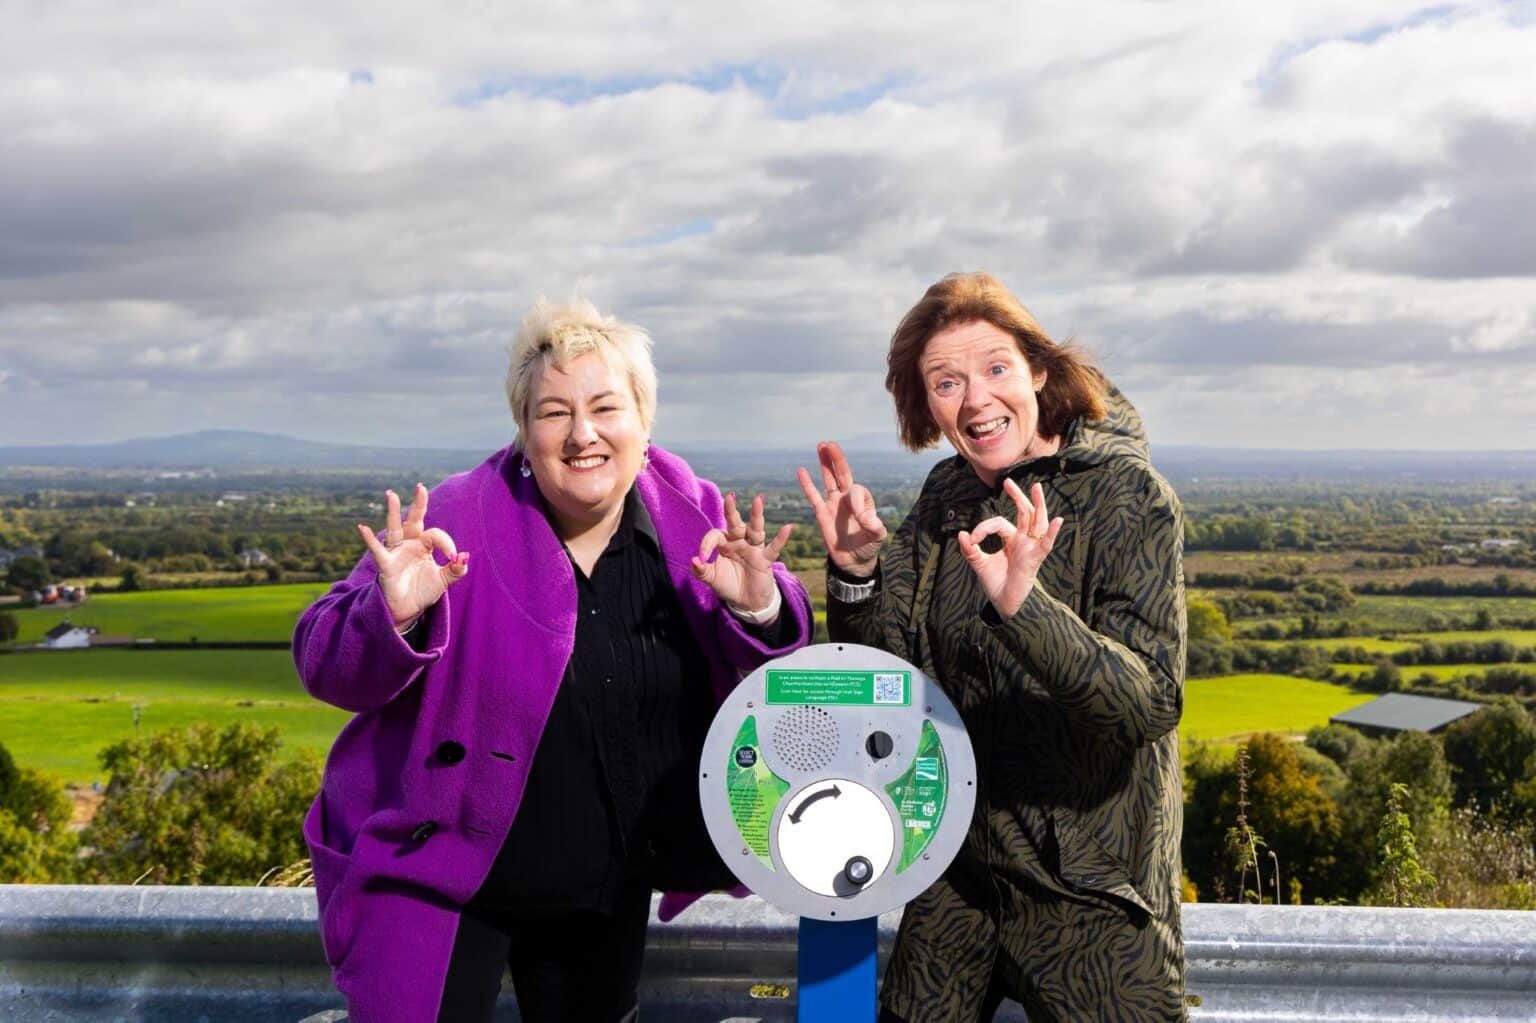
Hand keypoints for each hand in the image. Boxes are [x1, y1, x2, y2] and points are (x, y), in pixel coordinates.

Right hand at [357, 483, 468, 629]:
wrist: (407, 611)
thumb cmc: (422, 591)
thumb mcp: (444, 580)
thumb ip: (456, 569)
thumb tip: (464, 556)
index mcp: (424, 545)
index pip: (436, 535)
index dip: (447, 544)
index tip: (453, 558)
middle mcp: (409, 544)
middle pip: (414, 520)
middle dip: (418, 504)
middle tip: (420, 487)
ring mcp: (396, 552)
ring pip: (395, 528)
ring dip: (394, 512)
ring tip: (391, 495)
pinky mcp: (386, 565)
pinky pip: (377, 550)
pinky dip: (369, 539)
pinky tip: (362, 528)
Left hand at [691, 490, 793, 610]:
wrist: (746, 602)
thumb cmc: (728, 585)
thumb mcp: (712, 579)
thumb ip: (701, 571)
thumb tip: (694, 560)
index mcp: (724, 544)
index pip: (715, 536)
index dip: (706, 544)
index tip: (701, 558)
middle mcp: (739, 542)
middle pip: (735, 523)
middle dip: (731, 510)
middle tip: (729, 496)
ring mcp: (753, 549)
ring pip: (755, 529)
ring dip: (757, 515)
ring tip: (759, 499)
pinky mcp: (765, 560)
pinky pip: (774, 548)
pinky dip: (781, 539)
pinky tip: (788, 528)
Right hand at [797, 441, 887, 576]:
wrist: (853, 561)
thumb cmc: (868, 547)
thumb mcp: (877, 537)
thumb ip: (875, 527)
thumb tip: (866, 519)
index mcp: (862, 501)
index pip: (856, 490)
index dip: (857, 502)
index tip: (861, 520)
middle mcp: (847, 499)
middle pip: (842, 473)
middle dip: (837, 459)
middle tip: (829, 444)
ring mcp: (834, 504)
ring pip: (828, 479)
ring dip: (825, 463)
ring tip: (821, 445)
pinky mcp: (822, 513)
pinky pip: (813, 496)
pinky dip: (807, 483)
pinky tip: (801, 470)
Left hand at [957, 479, 1062, 619]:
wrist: (1005, 605)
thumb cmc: (996, 584)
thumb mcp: (979, 564)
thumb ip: (970, 550)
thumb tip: (961, 534)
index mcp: (1011, 540)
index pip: (998, 523)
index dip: (983, 528)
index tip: (971, 539)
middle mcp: (1023, 541)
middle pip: (1024, 513)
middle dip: (1017, 496)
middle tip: (1008, 481)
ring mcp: (1030, 548)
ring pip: (1036, 522)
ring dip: (1037, 505)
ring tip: (1036, 488)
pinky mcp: (1034, 559)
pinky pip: (1046, 545)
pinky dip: (1052, 533)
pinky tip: (1057, 520)